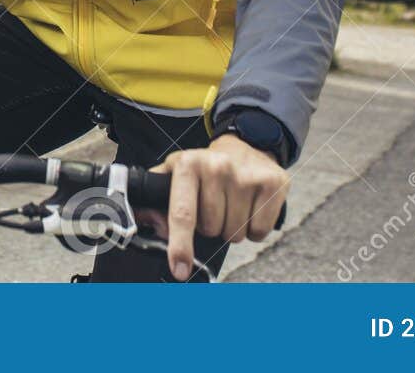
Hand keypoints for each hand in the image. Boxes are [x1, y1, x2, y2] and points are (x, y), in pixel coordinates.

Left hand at [141, 135, 289, 279]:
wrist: (245, 145)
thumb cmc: (205, 167)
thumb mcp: (176, 174)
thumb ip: (155, 199)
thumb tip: (141, 222)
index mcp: (188, 165)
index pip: (182, 214)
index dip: (180, 246)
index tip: (179, 270)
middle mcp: (217, 166)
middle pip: (211, 229)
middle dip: (211, 227)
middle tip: (213, 207)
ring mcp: (246, 175)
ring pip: (235, 233)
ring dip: (232, 228)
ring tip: (231, 205)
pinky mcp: (273, 184)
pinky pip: (259, 231)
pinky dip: (254, 229)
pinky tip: (249, 207)